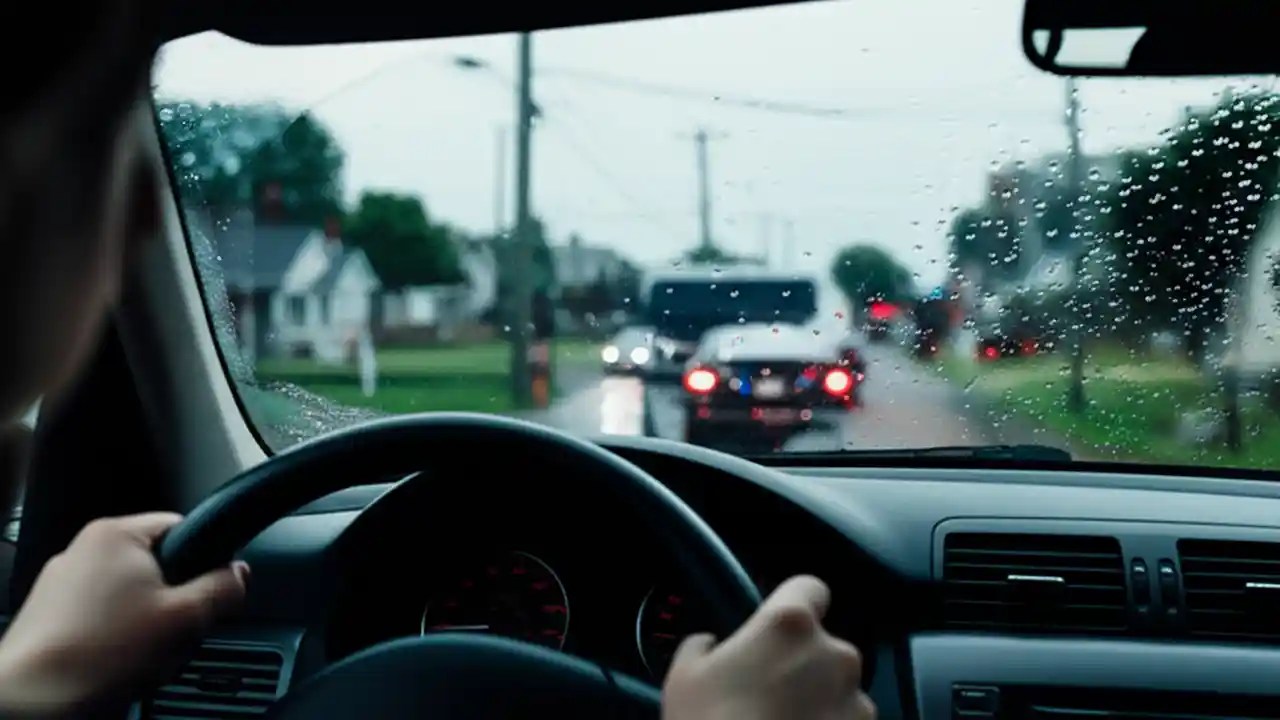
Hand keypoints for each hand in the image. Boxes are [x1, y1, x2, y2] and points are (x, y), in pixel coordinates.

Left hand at [0, 513, 248, 717]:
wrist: (36, 701)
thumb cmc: (101, 654)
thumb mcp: (186, 618)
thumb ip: (222, 589)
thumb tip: (239, 575)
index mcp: (115, 535)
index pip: (182, 527)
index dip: (205, 561)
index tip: (209, 592)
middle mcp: (83, 550)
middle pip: (157, 567)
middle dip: (173, 602)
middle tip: (176, 632)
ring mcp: (61, 584)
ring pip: (130, 597)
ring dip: (146, 624)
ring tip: (144, 654)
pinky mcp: (49, 617)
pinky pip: (102, 619)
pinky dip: (116, 639)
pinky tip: (119, 663)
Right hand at [663, 575, 872, 719]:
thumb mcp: (685, 674)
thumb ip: (705, 645)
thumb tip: (711, 645)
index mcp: (790, 624)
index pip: (810, 587)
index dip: (795, 603)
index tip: (779, 624)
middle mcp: (834, 654)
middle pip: (823, 644)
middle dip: (802, 663)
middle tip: (767, 689)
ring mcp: (856, 700)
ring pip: (838, 687)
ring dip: (817, 699)